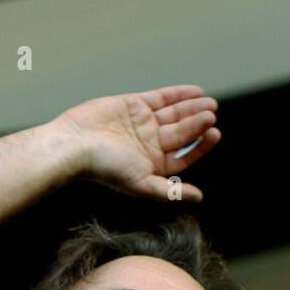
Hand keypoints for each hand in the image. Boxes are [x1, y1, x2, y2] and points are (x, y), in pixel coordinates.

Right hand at [51, 85, 220, 201]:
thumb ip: (171, 191)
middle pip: (181, 132)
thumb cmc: (105, 168)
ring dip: (191, 108)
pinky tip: (195, 92)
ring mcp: (142, 124)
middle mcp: (149, 145)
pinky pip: (160, 98)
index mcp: (153, 165)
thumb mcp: (142, 183)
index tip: (214, 132)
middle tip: (212, 112)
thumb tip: (199, 197)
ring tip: (209, 102)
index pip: (184, 155)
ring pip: (173, 114)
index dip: (201, 144)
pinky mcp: (132, 105)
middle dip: (197, 122)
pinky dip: (177, 95)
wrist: (75, 144)